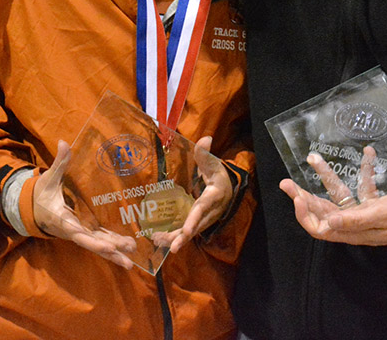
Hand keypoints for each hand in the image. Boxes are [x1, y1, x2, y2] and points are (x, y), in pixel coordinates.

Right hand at [32, 140, 137, 268]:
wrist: (32, 210)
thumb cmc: (41, 194)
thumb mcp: (48, 179)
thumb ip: (59, 163)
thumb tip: (63, 142)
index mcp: (62, 219)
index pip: (76, 231)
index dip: (89, 239)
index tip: (104, 245)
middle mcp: (72, 231)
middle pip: (90, 243)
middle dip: (107, 249)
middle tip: (124, 252)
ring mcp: (79, 234)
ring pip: (98, 246)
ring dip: (114, 252)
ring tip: (131, 258)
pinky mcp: (85, 233)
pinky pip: (100, 242)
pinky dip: (112, 248)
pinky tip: (128, 252)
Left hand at [154, 136, 231, 253]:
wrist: (228, 189)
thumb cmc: (218, 174)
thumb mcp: (213, 163)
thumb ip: (205, 153)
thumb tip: (205, 138)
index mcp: (214, 196)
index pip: (203, 209)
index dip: (194, 220)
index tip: (186, 231)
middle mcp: (211, 212)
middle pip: (196, 226)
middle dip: (183, 237)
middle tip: (172, 247)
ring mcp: (205, 220)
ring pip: (191, 233)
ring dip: (175, 239)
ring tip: (158, 241)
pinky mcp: (199, 224)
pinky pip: (187, 233)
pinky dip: (174, 237)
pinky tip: (158, 240)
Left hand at [278, 147, 386, 245]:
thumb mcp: (381, 215)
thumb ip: (354, 220)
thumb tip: (326, 223)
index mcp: (354, 232)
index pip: (320, 228)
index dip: (305, 214)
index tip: (296, 195)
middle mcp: (355, 224)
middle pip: (323, 211)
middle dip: (304, 196)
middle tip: (287, 182)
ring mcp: (364, 213)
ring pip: (340, 195)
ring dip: (328, 176)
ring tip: (314, 157)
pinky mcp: (375, 203)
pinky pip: (363, 186)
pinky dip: (364, 170)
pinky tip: (368, 153)